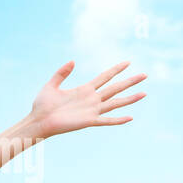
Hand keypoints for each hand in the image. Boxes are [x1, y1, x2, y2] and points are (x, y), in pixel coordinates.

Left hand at [27, 60, 145, 138]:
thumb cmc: (41, 105)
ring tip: (144, 93)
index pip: (104, 77)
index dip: (116, 70)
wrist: (38, 121)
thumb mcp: (51, 85)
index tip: (128, 62)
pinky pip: (106, 121)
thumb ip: (61, 73)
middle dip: (130, 81)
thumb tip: (72, 61)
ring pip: (115, 103)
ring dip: (130, 98)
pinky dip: (118, 120)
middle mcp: (91, 99)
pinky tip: (130, 117)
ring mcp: (91, 110)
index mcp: (84, 90)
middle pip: (115, 88)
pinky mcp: (88, 121)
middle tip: (145, 74)